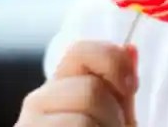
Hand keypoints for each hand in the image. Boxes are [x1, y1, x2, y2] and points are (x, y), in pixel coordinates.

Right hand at [15, 41, 138, 126]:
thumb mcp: (114, 124)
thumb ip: (121, 92)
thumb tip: (131, 48)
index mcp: (59, 88)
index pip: (80, 50)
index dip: (112, 62)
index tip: (131, 87)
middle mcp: (36, 104)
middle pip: (89, 90)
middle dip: (114, 117)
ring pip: (82, 120)